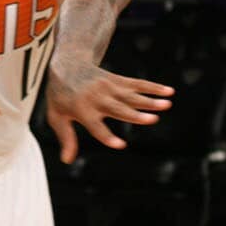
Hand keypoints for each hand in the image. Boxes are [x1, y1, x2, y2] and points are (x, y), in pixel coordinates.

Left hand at [45, 56, 173, 163]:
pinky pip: (137, 84)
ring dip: (150, 100)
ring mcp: (108, 88)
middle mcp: (97, 99)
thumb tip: (67, 160)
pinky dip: (153, 87)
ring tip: (167, 104)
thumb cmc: (60, 96)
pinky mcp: (117, 80)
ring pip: (131, 96)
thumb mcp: (56, 117)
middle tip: (153, 120)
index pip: (95, 127)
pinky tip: (169, 91)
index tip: (121, 145)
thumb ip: (65, 137)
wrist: (66, 64)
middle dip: (136, 115)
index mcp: (81, 110)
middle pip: (119, 109)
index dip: (107, 136)